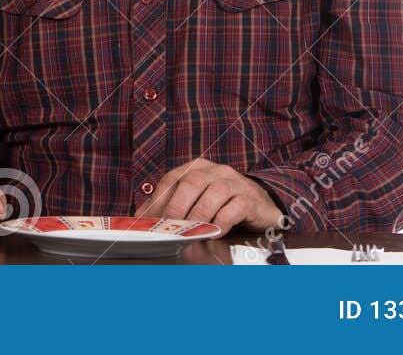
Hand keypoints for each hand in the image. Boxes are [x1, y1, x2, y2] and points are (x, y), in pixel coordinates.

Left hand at [137, 157, 283, 231]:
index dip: (159, 199)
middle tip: (169, 229)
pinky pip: (234, 208)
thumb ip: (172, 206)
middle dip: (177, 207)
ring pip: (213, 194)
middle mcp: (215, 170)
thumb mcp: (196, 201)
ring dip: (199, 216)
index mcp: (196, 168)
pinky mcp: (250, 198)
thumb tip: (141, 219)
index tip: (149, 220)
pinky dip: (221, 222)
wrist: (261, 206)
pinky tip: (214, 233)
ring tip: (190, 234)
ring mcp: (234, 182)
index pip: (172, 179)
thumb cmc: (222, 205)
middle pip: (191, 182)